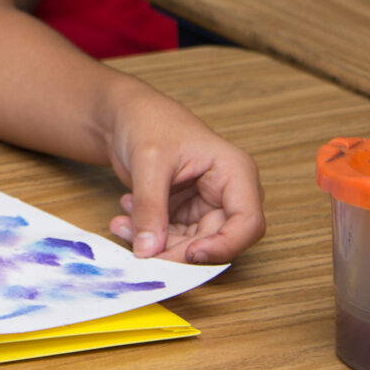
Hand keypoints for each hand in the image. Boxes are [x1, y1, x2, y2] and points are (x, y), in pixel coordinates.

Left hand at [100, 85, 263, 264]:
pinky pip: (173, 238)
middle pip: (217, 240)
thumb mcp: (148, 163)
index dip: (224, 246)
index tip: (189, 255)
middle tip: (143, 253)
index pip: (248, 222)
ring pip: (192, 244)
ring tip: (121, 225)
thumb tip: (148, 251)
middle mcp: (228, 193)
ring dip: (157, 243)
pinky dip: (149, 235)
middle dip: (178, 250)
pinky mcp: (187, 213)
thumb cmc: (147, 122)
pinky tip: (124, 216)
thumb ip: (150, 208)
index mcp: (235, 172)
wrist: (124, 114)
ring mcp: (207, 205)